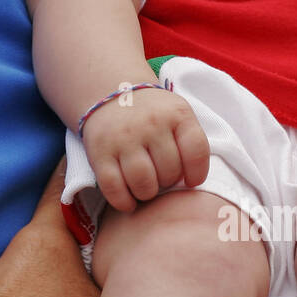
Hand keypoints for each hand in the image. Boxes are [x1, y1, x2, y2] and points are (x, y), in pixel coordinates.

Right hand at [80, 87, 209, 212]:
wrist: (111, 95)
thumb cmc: (152, 114)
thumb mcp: (178, 114)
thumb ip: (190, 142)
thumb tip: (190, 184)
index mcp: (176, 114)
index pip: (197, 152)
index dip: (197, 174)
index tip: (191, 180)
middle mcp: (150, 124)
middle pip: (170, 172)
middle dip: (168, 181)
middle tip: (160, 176)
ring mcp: (123, 138)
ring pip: (143, 183)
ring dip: (147, 193)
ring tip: (145, 186)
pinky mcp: (99, 152)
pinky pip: (113, 187)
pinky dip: (123, 201)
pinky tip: (128, 201)